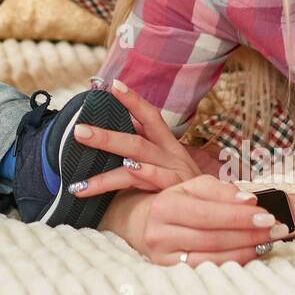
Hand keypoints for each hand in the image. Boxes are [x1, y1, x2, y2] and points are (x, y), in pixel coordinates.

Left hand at [70, 79, 219, 198]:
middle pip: (135, 140)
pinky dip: (141, 174)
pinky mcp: (176, 189)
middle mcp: (171, 154)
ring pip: (138, 161)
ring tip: (80, 182)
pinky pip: (155, 180)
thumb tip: (120, 125)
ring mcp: (174, 172)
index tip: (113, 84)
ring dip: (107, 173)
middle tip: (77, 131)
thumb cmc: (182, 185)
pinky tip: (126, 171)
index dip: (133, 100)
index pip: (151, 116)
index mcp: (167, 144)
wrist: (216, 211)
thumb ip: (145, 145)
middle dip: (105, 136)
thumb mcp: (167, 163)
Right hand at [102, 176, 291, 266]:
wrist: (146, 225)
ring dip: (246, 249)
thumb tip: (248, 200)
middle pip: (212, 236)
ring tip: (269, 240)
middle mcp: (159, 233)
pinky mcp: (171, 273)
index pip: (208, 212)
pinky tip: (252, 252)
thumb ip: (220, 190)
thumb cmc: (177, 203)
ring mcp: (164, 257)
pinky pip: (209, 269)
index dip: (239, 215)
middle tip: (275, 228)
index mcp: (164, 206)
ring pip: (212, 256)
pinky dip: (234, 261)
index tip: (266, 214)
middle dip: (248, 233)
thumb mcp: (192, 188)